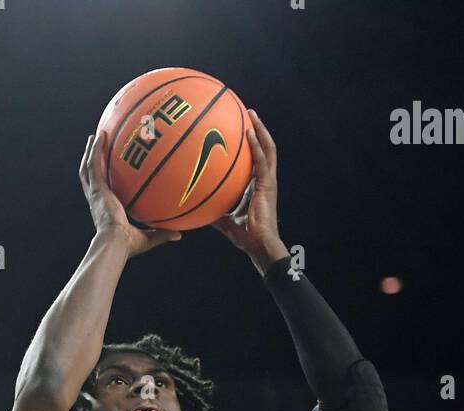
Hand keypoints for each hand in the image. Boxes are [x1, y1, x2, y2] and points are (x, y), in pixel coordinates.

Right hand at [80, 131, 181, 258]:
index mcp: (106, 208)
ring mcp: (95, 193)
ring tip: (95, 136)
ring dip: (91, 151)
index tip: (107, 170)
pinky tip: (100, 136)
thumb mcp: (148, 237)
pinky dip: (95, 149)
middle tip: (96, 146)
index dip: (103, 180)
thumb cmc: (128, 245)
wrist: (115, 242)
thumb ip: (161, 233)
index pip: (103, 190)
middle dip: (93, 160)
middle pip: (91, 175)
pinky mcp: (97, 189)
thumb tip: (179, 234)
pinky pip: (94, 164)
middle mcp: (98, 199)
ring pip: (88, 167)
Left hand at [211, 110, 287, 271]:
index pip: (255, 160)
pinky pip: (262, 160)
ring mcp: (268, 181)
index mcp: (256, 186)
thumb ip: (214, 212)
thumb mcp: (224, 221)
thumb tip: (195, 209)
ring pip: (268, 148)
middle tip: (247, 113)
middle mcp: (264, 180)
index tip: (241, 130)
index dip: (251, 145)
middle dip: (257, 129)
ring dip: (260, 130)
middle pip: (263, 148)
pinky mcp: (268, 185)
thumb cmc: (245, 237)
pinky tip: (249, 132)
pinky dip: (256, 145)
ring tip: (251, 114)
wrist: (259, 244)